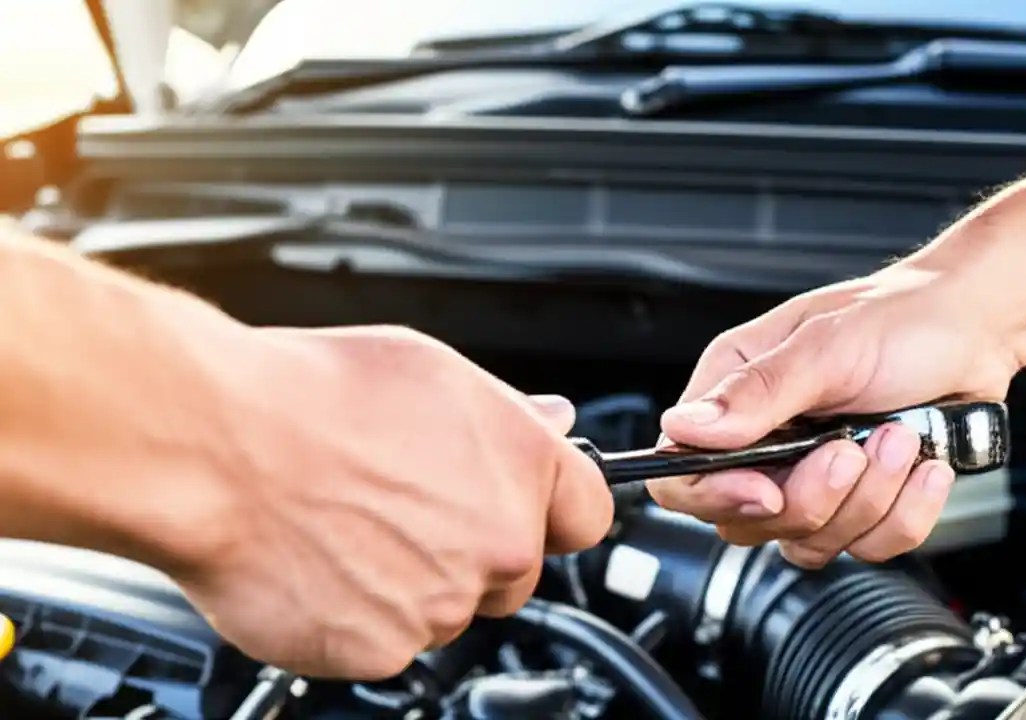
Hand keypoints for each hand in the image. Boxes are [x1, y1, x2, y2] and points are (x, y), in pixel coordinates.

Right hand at [162, 326, 611, 679]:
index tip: (528, 507)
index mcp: (522, 467)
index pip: (587, 513)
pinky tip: (322, 562)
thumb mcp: (430, 370)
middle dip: (475, 549)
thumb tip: (551, 420)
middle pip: (517, 569)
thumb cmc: (310, 394)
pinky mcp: (383, 651)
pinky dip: (361, 616)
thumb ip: (506, 412)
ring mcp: (443, 604)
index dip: (554, 509)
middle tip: (404, 508)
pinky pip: (390, 642)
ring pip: (450, 609)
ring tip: (348, 525)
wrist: (214, 446)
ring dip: (414, 583)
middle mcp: (498, 542)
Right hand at [647, 266, 1017, 566]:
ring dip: (870, 498)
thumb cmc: (901, 318)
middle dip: (814, 495)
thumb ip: (757, 393)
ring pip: (812, 541)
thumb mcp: (825, 345)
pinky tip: (924, 462)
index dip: (713, 495)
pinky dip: (907, 510)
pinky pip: (871, 546)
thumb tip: (684, 427)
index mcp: (735, 396)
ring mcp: (812, 479)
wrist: (976, 329)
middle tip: (852, 446)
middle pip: (748, 522)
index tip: (767, 488)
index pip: (680, 473)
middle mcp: (764, 444)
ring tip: (900, 437)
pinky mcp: (862, 504)